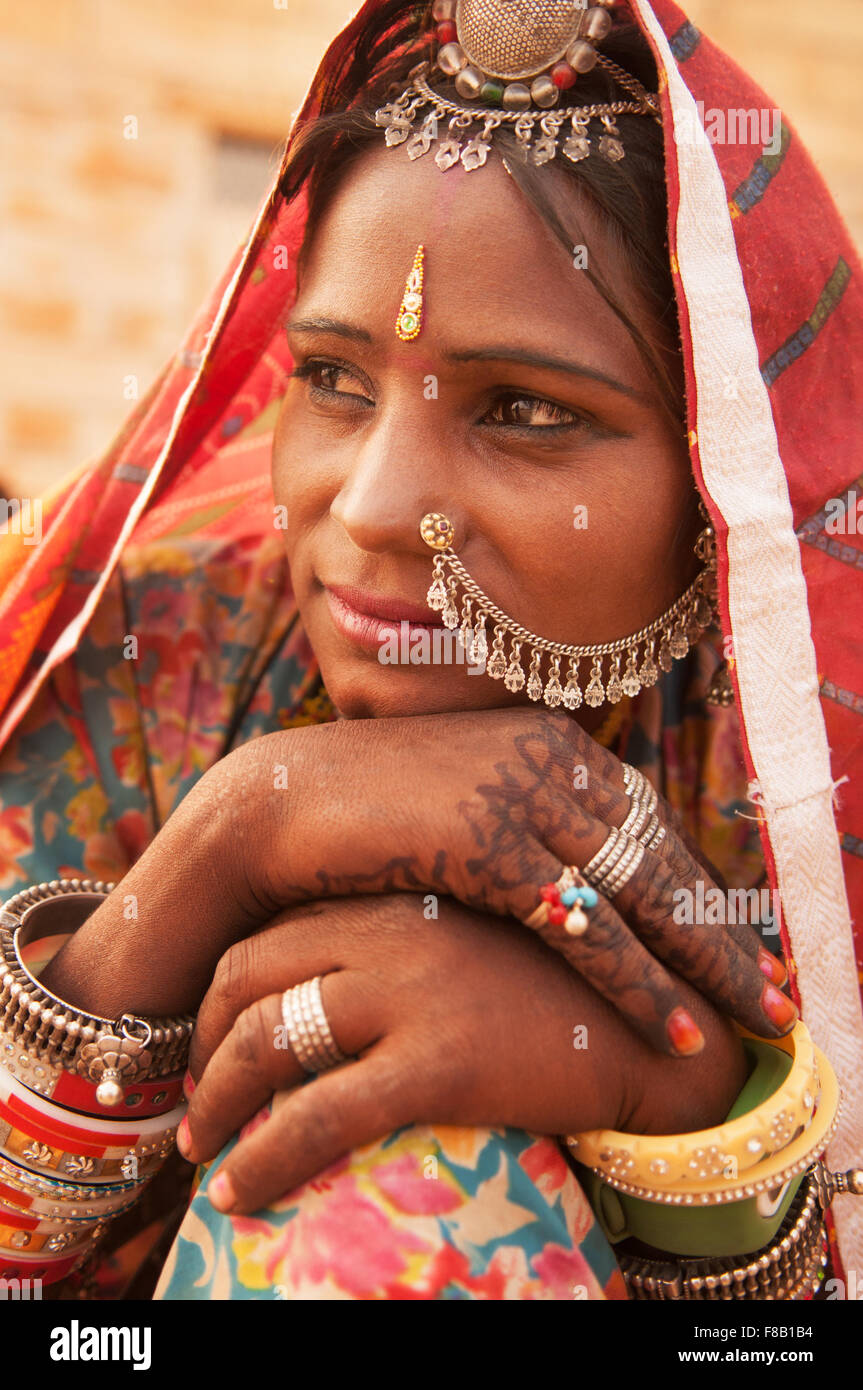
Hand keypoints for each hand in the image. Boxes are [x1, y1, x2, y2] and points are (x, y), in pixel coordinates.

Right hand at [42, 707, 793, 1053]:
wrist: (272, 803)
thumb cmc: (361, 811)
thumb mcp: (461, 799)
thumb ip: (522, 818)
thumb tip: (568, 871)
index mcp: (549, 741)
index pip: (650, 823)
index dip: (702, 886)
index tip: (742, 936)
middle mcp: (551, 759)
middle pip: (665, 859)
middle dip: (726, 931)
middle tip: (779, 991)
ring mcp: (522, 798)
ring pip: (643, 896)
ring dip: (708, 965)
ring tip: (761, 1019)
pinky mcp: (489, 845)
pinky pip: (586, 928)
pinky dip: (639, 982)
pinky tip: (678, 1026)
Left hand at [178, 894, 746, 1214]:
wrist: (662, 1030)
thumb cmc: (568, 988)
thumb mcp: (481, 933)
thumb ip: (411, 933)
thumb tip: (338, 980)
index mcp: (399, 893)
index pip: (273, 929)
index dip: (226, 990)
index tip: (213, 1037)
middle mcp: (392, 930)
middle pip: (250, 974)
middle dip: (202, 1041)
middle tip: (194, 1099)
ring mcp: (414, 991)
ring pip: (268, 1038)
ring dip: (214, 1101)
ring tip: (201, 1151)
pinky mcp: (440, 1059)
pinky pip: (316, 1115)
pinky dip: (261, 1158)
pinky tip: (236, 1195)